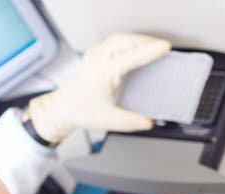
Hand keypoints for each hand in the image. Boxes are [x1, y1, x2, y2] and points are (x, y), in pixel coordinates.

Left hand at [27, 33, 170, 143]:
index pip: (131, 56)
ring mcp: (93, 56)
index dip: (150, 51)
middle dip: (145, 41)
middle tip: (161, 46)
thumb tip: (148, 123)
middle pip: (125, 41)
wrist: (60, 110)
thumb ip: (129, 122)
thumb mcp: (106, 120)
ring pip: (118, 39)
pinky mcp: (92, 57)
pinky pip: (111, 42)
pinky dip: (126, 41)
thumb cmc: (79, 112)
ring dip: (135, 39)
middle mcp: (97, 60)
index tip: (165, 48)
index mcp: (102, 72)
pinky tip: (132, 47)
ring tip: (150, 45)